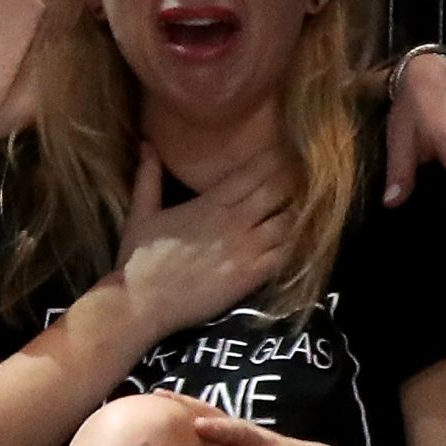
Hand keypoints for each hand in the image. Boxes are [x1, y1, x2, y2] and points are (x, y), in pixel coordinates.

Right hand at [116, 143, 293, 339]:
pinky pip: (287, 255)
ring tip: (306, 207)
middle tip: (303, 177)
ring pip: (288, 221)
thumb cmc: (139, 258)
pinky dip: (297, 244)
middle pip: (277, 191)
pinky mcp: (251, 276)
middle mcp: (233, 222)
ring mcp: (245, 250)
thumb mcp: (140, 212)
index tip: (285, 153)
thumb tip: (146, 143)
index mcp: (209, 203)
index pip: (253, 173)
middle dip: (292, 181)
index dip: (273, 161)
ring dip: (298, 212)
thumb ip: (148, 176)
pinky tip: (300, 239)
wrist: (142, 302)